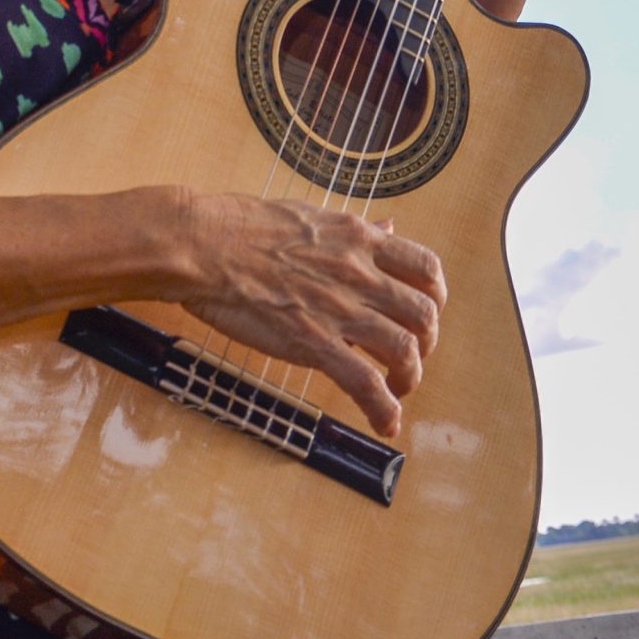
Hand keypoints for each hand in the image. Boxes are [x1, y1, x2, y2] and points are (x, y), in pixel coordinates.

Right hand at [173, 190, 446, 438]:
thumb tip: (387, 228)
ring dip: (409, 379)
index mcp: (358, 239)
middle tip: (408, 358)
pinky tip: (385, 424)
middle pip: (424, 315)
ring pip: (404, 351)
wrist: (202, 243)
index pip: (427, 268)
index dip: (436, 298)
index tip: (425, 314)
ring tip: (395, 391)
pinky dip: (384, 410)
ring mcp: (338, 309)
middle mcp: (359, 273)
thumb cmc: (242, 225)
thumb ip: (356, 230)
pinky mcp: (313, 342)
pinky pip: (365, 384)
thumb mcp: (312, 215)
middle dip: (427, 344)